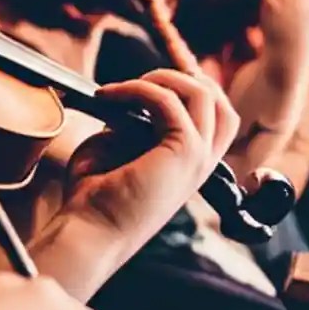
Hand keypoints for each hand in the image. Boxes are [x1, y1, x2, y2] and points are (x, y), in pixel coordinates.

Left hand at [62, 68, 238, 242]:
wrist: (88, 230)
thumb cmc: (94, 196)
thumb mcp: (116, 148)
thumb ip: (132, 122)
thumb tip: (132, 97)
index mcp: (191, 165)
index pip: (216, 117)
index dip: (191, 90)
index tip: (150, 79)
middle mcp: (202, 163)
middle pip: (220, 102)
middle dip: (184, 78)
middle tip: (142, 80)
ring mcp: (198, 159)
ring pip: (203, 94)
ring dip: (161, 79)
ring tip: (122, 88)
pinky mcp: (184, 154)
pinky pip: (169, 102)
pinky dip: (137, 89)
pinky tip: (108, 96)